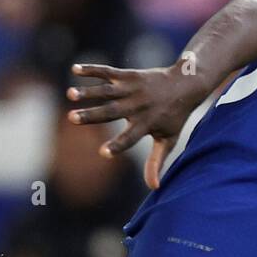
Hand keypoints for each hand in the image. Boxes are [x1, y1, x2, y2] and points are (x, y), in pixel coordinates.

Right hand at [66, 62, 206, 187]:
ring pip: (107, 91)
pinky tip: (74, 69)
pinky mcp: (129, 76)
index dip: (118, 145)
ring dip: (88, 91)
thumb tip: (154, 187)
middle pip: (112, 112)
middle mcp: (138, 106)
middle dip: (92, 115)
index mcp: (146, 124)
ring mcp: (132, 90)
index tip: (103, 153)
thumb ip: (156, 162)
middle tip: (72, 118)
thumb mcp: (168, 140)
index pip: (130, 138)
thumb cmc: (174, 117)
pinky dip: (92, 70)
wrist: (186, 85)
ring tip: (70, 94)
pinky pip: (108, 72)